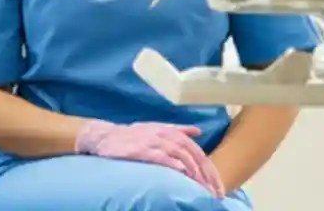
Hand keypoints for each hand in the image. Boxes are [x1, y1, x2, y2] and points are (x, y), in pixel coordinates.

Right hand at [75, 120, 224, 197]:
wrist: (104, 136)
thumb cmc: (131, 136)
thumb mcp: (155, 129)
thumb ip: (177, 130)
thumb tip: (198, 131)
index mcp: (170, 131)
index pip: (197, 150)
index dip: (210, 170)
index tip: (219, 189)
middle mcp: (163, 134)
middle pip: (192, 153)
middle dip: (206, 174)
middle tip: (215, 193)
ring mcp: (151, 140)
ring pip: (179, 153)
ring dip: (193, 171)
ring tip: (202, 188)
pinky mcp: (139, 149)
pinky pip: (159, 155)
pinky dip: (172, 161)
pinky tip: (181, 171)